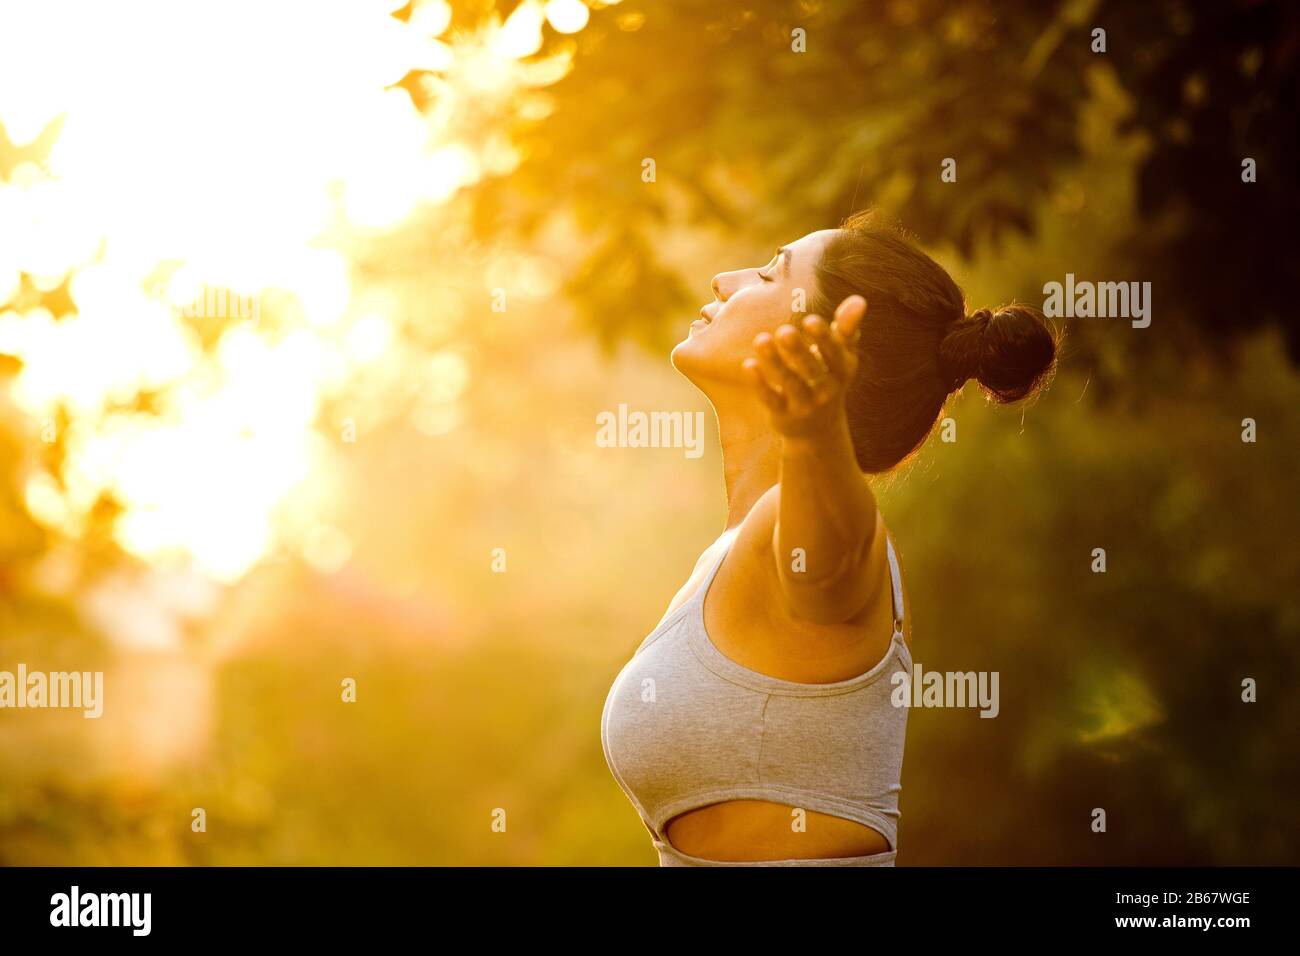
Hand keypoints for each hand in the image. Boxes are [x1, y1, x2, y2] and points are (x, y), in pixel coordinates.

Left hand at [742, 295, 865, 437]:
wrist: (818, 429)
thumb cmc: (828, 377)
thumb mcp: (842, 356)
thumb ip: (847, 328)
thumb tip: (859, 299)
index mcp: (842, 370)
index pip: (835, 353)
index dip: (824, 338)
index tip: (810, 320)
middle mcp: (826, 389)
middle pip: (812, 368)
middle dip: (798, 350)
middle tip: (784, 331)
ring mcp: (805, 404)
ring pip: (790, 383)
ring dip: (775, 362)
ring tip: (761, 340)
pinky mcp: (783, 415)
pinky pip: (771, 399)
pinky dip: (760, 384)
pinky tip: (748, 365)